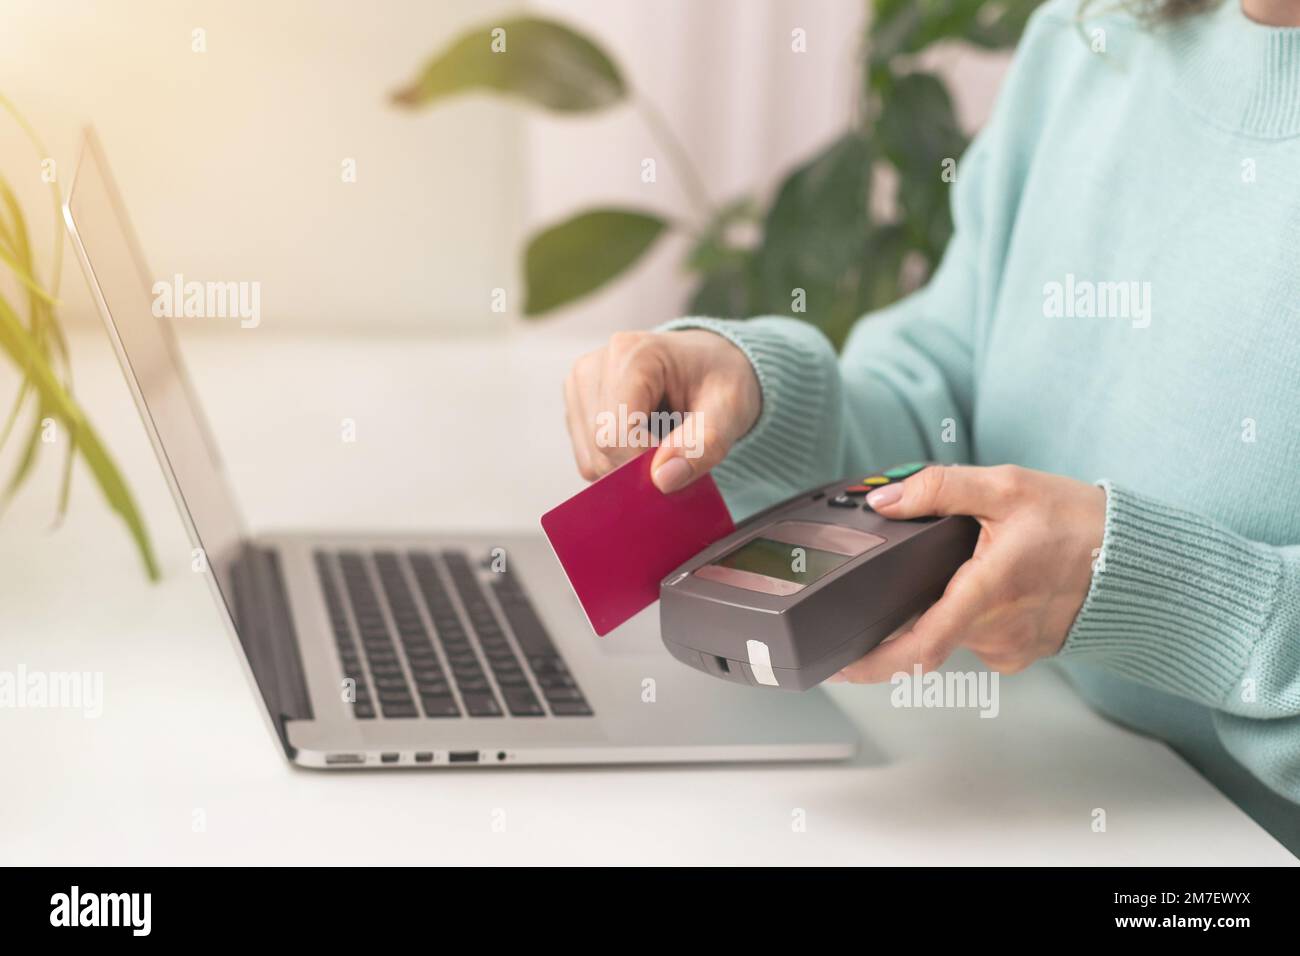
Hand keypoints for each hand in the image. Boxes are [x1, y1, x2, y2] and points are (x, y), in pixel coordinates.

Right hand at [563, 330, 760, 492]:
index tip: (680, 462)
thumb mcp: (731, 409)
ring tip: (662, 439)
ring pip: (591, 460)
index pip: (618, 435)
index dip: (647, 463)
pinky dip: (619, 463)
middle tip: (678, 452)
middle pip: (601, 449)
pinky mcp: (576, 406)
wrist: (709, 363)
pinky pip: (588, 459)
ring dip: (629, 466)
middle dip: (640, 467)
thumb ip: (704, 444)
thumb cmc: (721, 379)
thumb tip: (663, 480)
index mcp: (631, 354)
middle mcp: (593, 365)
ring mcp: (579, 386)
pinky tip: (644, 439)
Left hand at [830, 464, 1105, 680]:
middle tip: (923, 565)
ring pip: (953, 630)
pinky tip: (992, 581)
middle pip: (927, 630)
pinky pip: (978, 635)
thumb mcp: (1006, 487)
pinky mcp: (1020, 651)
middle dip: (911, 602)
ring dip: (947, 603)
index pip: (920, 646)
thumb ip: (939, 489)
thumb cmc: (1079, 524)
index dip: (874, 662)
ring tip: (972, 563)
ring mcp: (1009, 647)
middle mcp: (996, 632)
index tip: (840, 665)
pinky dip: (971, 611)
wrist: (1136, 560)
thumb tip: (886, 502)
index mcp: (987, 594)